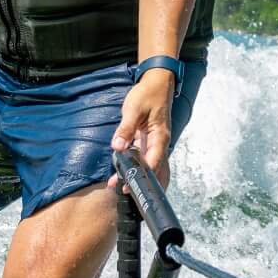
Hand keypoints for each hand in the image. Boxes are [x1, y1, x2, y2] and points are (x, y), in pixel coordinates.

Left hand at [109, 72, 175, 188]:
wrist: (157, 84)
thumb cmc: (148, 94)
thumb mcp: (134, 109)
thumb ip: (126, 129)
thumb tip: (117, 147)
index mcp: (160, 137)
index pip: (153, 162)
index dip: (141, 175)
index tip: (127, 184)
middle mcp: (160, 144)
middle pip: (156, 170)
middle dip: (143, 183)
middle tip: (126, 193)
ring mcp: (156, 144)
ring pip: (152, 167)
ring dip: (141, 178)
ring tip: (125, 189)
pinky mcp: (150, 142)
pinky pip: (147, 160)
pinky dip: (139, 169)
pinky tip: (128, 175)